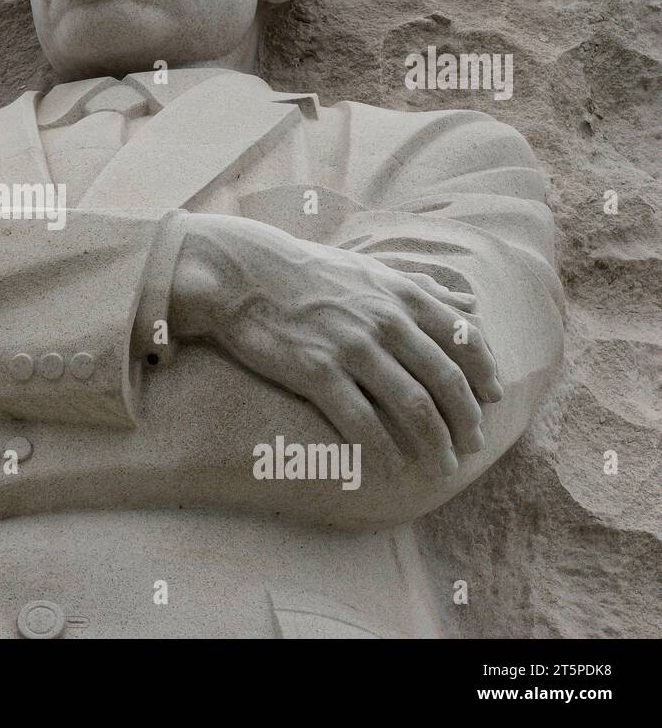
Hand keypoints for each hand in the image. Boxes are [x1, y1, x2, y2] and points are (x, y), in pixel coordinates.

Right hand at [170, 214, 501, 474]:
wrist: (243, 274)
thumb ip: (422, 287)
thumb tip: (469, 305)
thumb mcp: (371, 267)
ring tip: (442, 467)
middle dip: (465, 421)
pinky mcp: (316, 372)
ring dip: (435, 444)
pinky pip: (361, 420)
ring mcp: (352, 348)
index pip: (464, 340)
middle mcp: (385, 321)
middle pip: (445, 381)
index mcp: (402, 295)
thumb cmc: (308, 272)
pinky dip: (384, 449)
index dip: (484, 376)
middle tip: (471, 446)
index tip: (492, 401)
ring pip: (413, 406)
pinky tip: (393, 467)